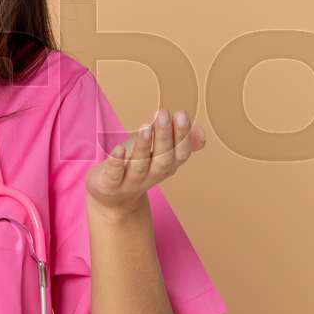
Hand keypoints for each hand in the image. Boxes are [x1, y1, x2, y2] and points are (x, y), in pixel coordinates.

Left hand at [84, 108, 206, 214]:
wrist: (112, 199)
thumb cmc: (136, 167)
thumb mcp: (158, 152)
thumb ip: (179, 142)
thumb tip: (202, 132)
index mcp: (166, 166)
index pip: (180, 153)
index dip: (182, 135)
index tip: (181, 114)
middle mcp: (152, 175)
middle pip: (162, 159)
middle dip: (165, 136)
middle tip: (164, 114)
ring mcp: (131, 182)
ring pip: (140, 166)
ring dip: (144, 147)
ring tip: (146, 126)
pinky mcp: (111, 185)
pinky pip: (115, 175)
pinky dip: (117, 162)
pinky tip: (118, 148)